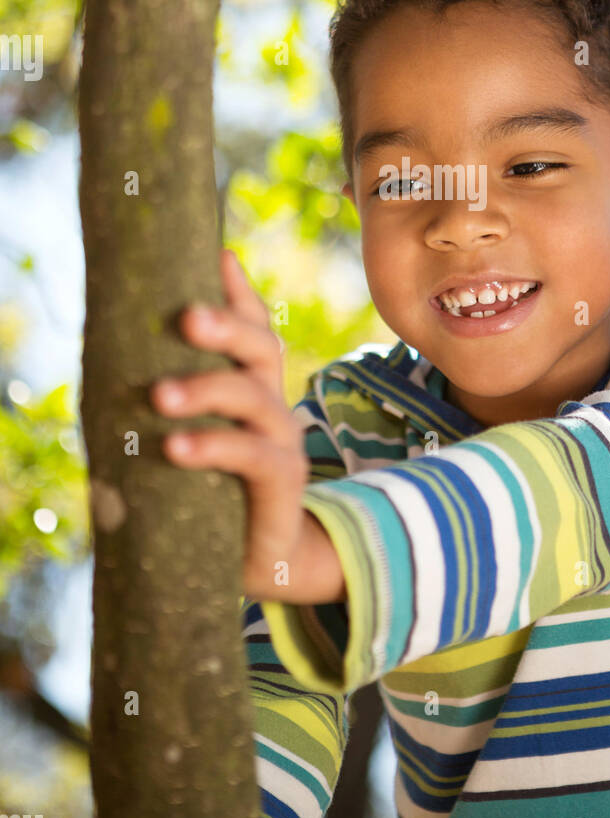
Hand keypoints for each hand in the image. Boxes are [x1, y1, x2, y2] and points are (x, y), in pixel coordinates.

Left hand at [150, 248, 315, 601]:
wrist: (260, 563)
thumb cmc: (215, 494)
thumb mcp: (195, 439)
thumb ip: (174, 399)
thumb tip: (119, 356)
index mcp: (252, 389)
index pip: (253, 329)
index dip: (238, 294)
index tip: (216, 255)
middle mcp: (272, 405)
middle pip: (261, 349)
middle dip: (226, 327)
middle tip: (185, 318)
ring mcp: (283, 441)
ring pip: (254, 398)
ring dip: (206, 390)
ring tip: (160, 396)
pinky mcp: (283, 483)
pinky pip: (253, 456)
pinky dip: (214, 446)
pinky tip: (176, 448)